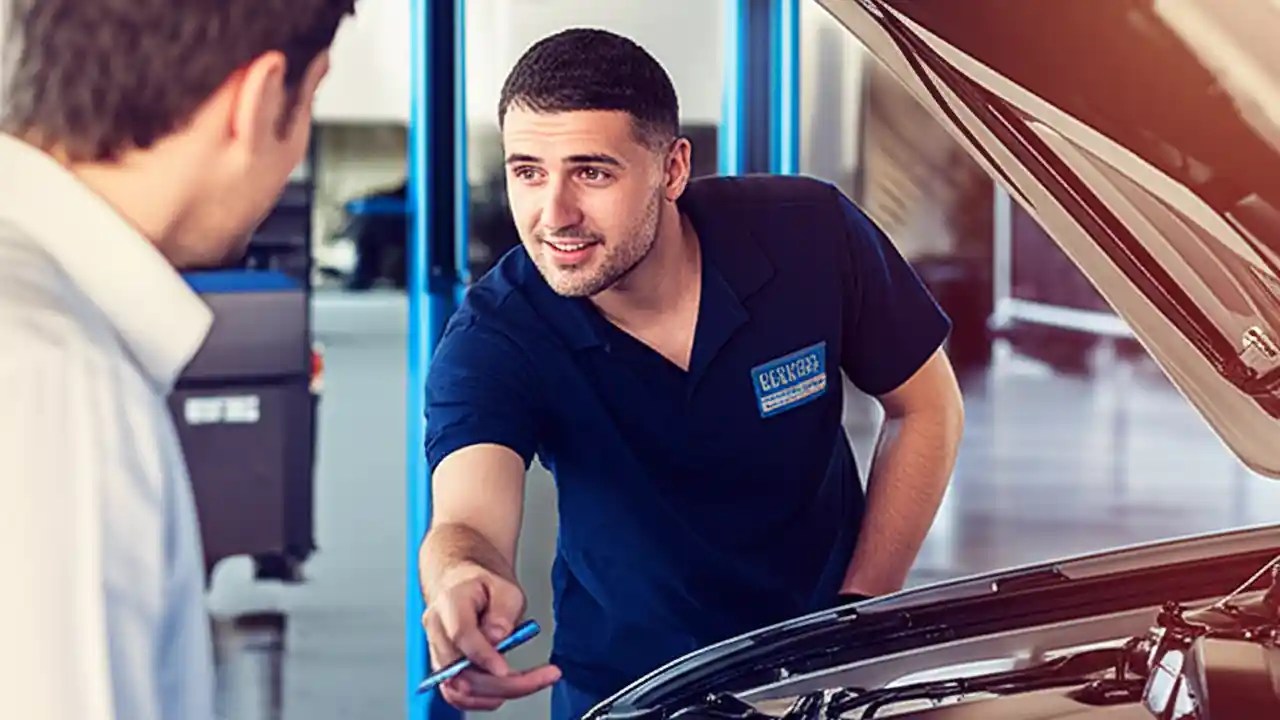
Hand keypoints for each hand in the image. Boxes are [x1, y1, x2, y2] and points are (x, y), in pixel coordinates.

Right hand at [422, 564, 560, 710]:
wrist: (464, 585)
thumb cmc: (483, 585)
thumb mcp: (505, 586)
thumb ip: (503, 610)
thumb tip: (497, 637)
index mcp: (449, 601)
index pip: (460, 634)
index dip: (483, 656)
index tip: (505, 670)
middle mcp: (437, 630)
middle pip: (459, 670)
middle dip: (500, 683)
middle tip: (539, 679)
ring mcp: (438, 652)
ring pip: (458, 689)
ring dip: (495, 693)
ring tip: (530, 682)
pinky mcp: (445, 669)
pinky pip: (459, 695)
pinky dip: (485, 698)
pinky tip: (510, 688)